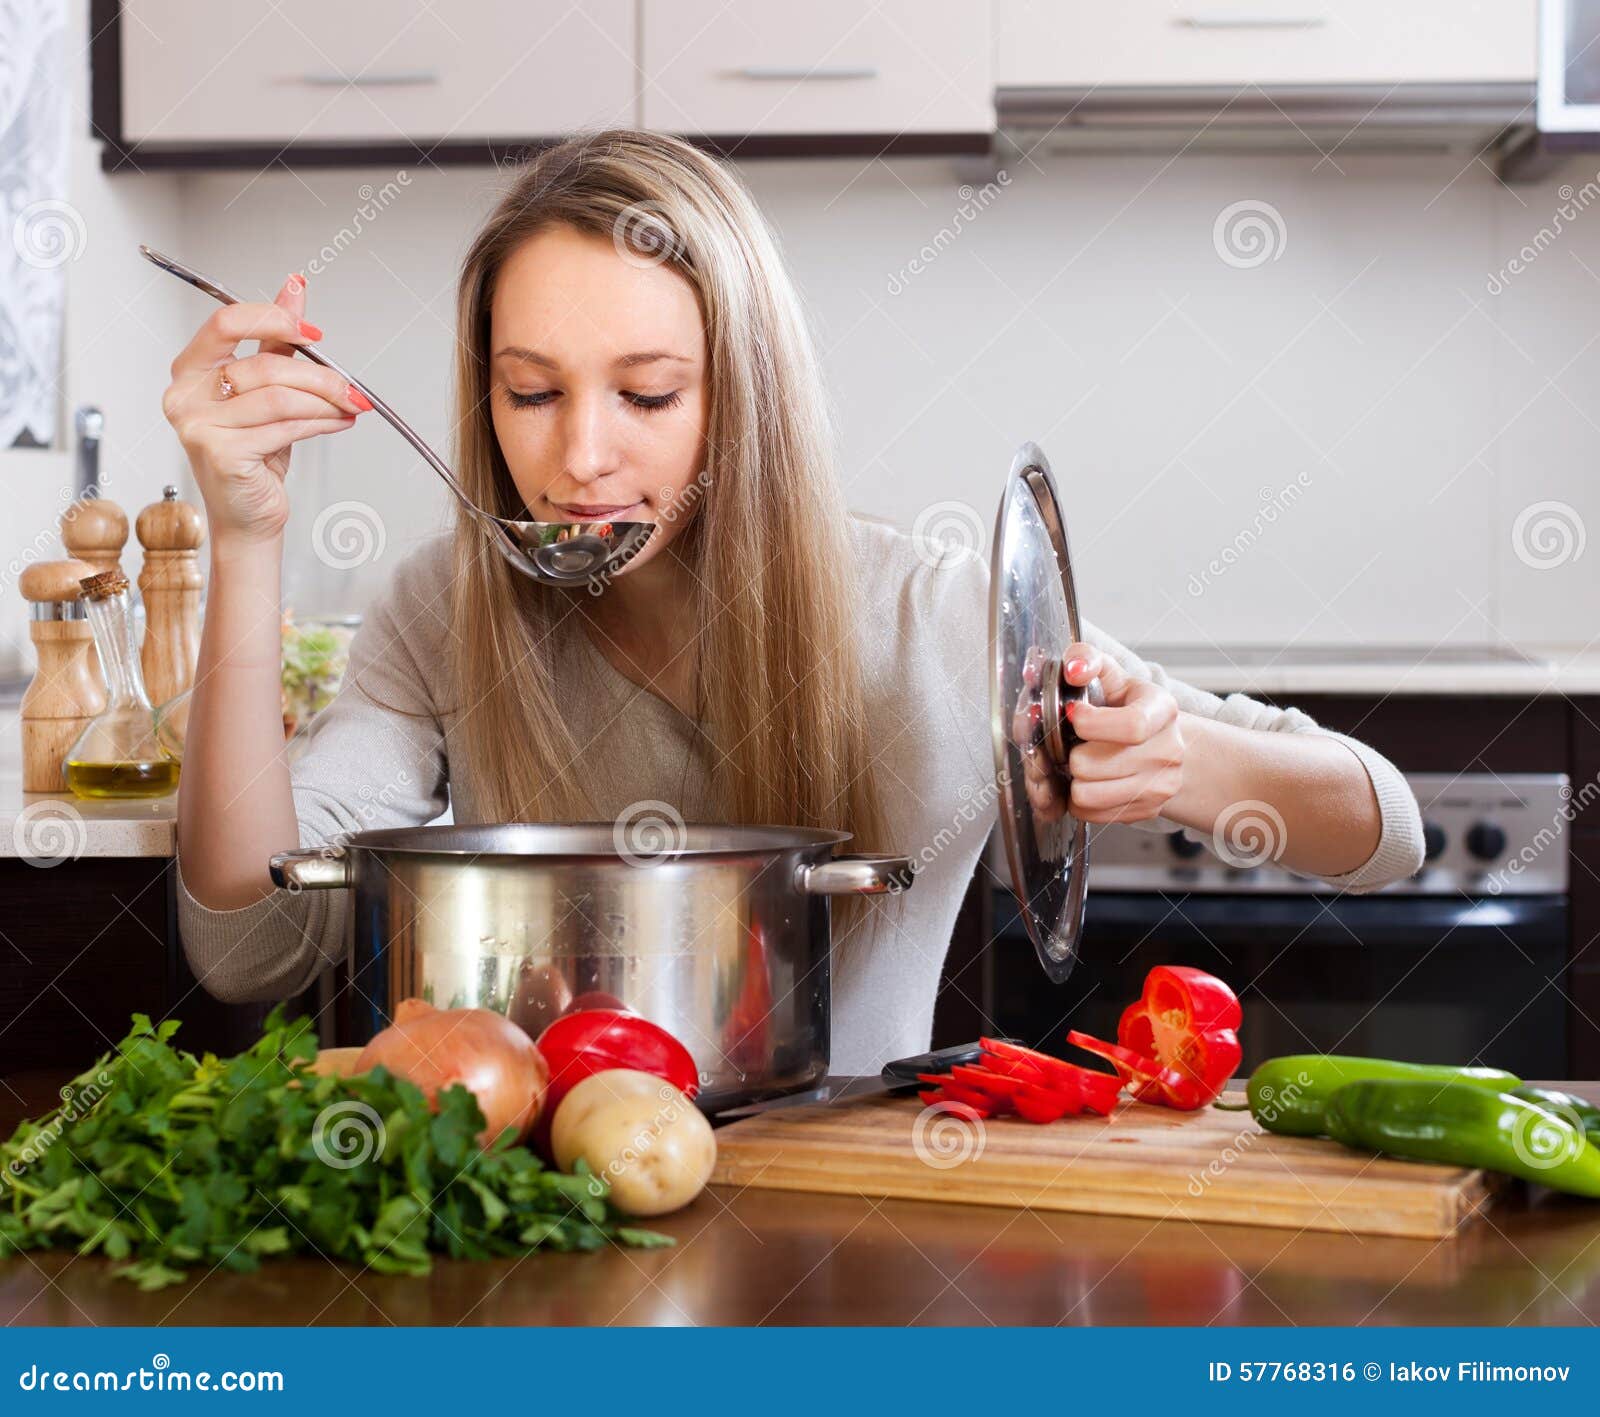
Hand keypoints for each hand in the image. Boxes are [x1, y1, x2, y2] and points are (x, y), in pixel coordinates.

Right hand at [160, 274, 368, 544]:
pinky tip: (339, 423)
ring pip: (278, 397)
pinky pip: (284, 427)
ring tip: (348, 408)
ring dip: (325, 402)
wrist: (248, 515)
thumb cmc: (254, 455)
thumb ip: (275, 340)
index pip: (226, 322)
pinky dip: (321, 423)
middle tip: (350, 387)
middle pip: (262, 366)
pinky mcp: (222, 453)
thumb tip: (294, 287)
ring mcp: (197, 426)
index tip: (313, 334)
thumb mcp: (265, 390)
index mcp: (189, 370)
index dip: (274, 320)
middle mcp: (184, 395)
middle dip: (318, 375)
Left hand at [1016, 643, 1183, 824]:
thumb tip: (1075, 669)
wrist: (1160, 742)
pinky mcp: (1147, 810)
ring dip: (1073, 779)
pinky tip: (1088, 781)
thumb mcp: (1110, 674)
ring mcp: (1161, 785)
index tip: (1075, 715)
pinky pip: (1092, 814)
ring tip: (1081, 763)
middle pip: (1095, 765)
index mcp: (1162, 709)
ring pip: (1088, 794)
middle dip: (1071, 753)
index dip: (1090, 724)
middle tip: (1073, 745)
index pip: (1131, 726)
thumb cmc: (1128, 706)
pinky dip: (1079, 800)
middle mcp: (1169, 750)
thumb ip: (1086, 659)